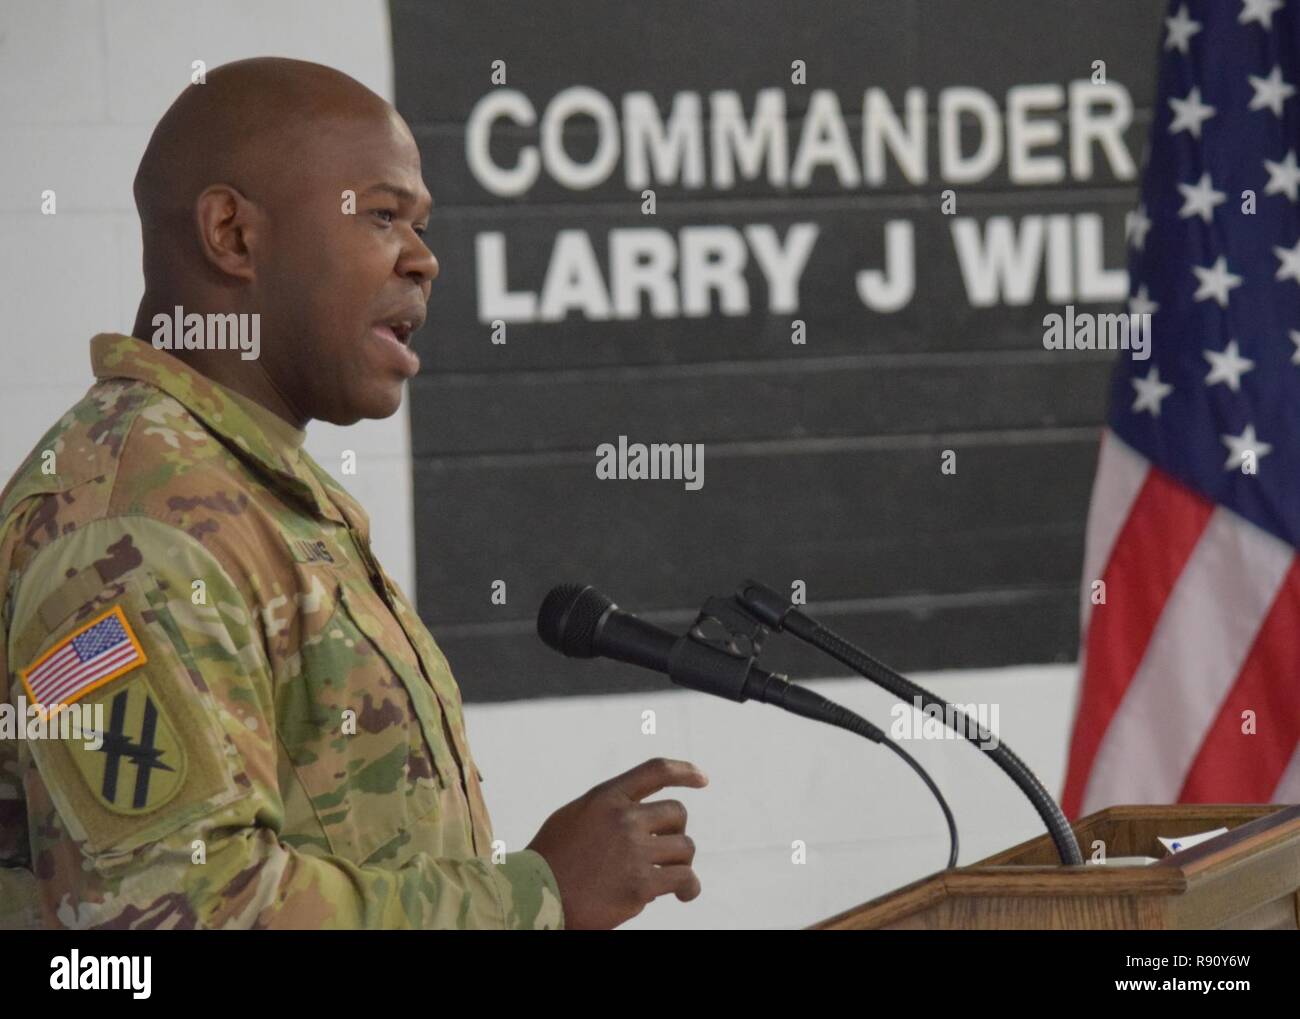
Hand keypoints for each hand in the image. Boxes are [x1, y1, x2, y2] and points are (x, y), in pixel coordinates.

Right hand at [526, 757, 707, 928]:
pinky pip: (684, 878)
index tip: (703, 779)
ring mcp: (633, 851)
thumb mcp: (575, 817)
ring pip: (685, 847)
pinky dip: (689, 887)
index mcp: (606, 797)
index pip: (656, 771)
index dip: (684, 772)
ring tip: (671, 876)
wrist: (534, 897)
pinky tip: (684, 893)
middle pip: (677, 814)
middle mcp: (623, 819)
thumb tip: (642, 814)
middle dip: (676, 832)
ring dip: (681, 862)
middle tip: (665, 850)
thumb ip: (608, 809)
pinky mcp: (641, 885)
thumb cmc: (551, 860)